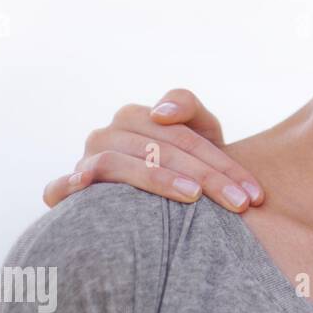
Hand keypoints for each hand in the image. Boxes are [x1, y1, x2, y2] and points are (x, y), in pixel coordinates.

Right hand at [41, 88, 263, 211]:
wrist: (162, 196)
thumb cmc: (186, 161)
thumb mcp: (200, 130)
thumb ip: (189, 108)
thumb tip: (158, 113)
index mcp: (137, 117)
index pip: (183, 136)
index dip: (223, 164)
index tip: (254, 194)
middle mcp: (108, 134)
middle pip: (158, 150)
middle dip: (207, 177)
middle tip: (240, 204)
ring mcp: (86, 159)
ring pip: (118, 164)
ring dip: (156, 179)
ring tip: (194, 196)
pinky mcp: (65, 188)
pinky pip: (59, 187)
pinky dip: (68, 186)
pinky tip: (85, 187)